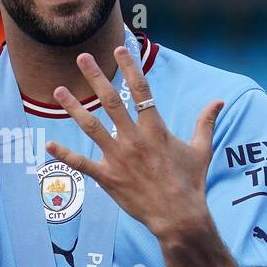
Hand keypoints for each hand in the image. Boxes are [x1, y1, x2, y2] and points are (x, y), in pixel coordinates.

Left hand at [45, 46, 224, 242]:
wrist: (180, 217)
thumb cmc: (191, 183)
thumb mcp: (201, 150)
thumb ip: (205, 123)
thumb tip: (219, 101)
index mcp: (155, 129)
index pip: (141, 90)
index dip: (129, 67)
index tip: (119, 49)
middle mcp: (134, 139)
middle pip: (111, 101)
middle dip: (95, 77)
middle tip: (82, 58)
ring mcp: (119, 158)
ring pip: (91, 127)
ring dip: (73, 107)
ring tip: (59, 90)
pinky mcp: (108, 178)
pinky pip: (82, 164)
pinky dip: (64, 155)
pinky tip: (48, 144)